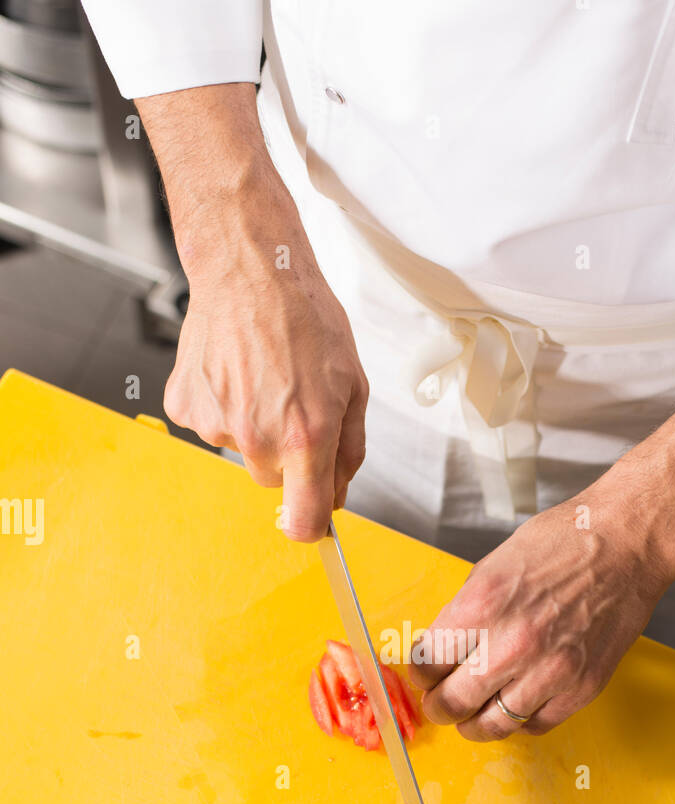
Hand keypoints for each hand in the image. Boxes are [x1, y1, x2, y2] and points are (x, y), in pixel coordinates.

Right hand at [140, 85, 368, 541]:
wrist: (250, 269)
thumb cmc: (305, 318)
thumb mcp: (352, 385)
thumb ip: (348, 451)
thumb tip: (338, 494)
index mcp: (306, 436)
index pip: (303, 521)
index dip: (310, 526)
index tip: (312, 521)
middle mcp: (258, 437)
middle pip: (273, 483)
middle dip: (286, 456)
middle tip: (291, 401)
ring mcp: (217, 424)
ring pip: (242, 452)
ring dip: (253, 427)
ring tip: (262, 375)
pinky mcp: (186, 408)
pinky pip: (211, 427)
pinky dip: (222, 406)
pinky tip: (234, 370)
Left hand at [410, 395, 674, 738]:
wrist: (626, 545)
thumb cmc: (562, 544)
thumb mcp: (492, 566)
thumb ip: (465, 613)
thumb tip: (441, 649)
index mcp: (481, 606)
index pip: (428, 663)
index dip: (420, 673)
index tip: (424, 674)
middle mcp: (512, 643)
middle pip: (452, 703)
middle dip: (438, 706)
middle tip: (439, 704)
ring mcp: (550, 670)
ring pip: (492, 725)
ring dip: (474, 725)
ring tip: (471, 718)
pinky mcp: (581, 687)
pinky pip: (535, 724)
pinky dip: (519, 722)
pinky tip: (514, 707)